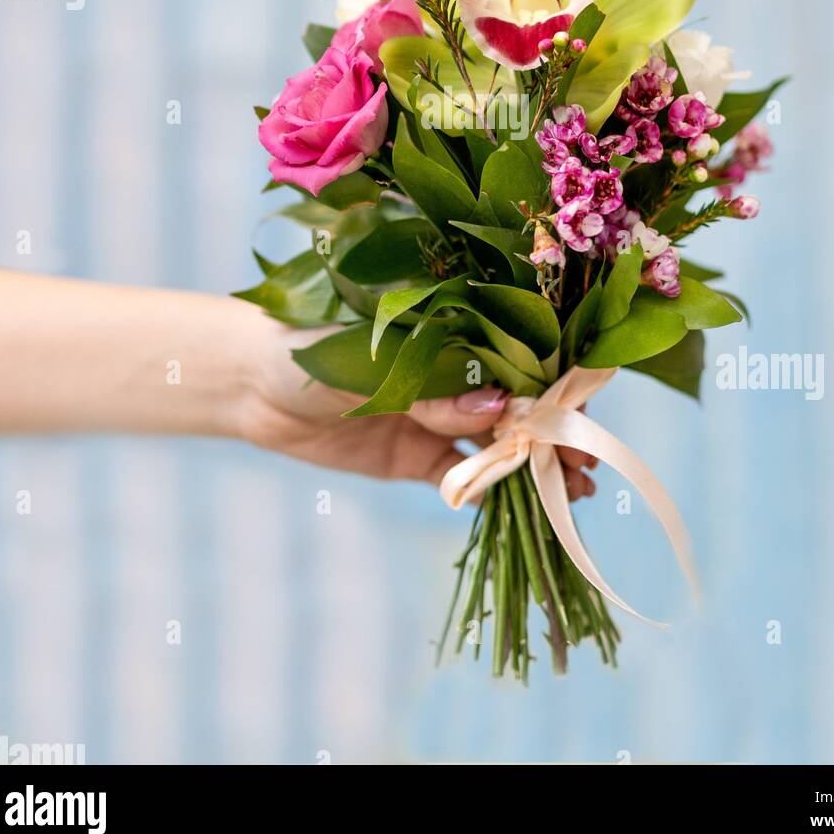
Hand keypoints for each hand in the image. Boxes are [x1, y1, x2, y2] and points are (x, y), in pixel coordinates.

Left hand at [239, 321, 597, 499]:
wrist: (247, 382)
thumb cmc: (309, 342)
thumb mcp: (376, 362)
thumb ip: (436, 388)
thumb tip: (504, 406)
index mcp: (451, 328)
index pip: (519, 352)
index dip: (554, 380)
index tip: (582, 407)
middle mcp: (453, 370)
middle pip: (520, 403)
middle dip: (554, 433)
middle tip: (586, 465)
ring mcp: (436, 414)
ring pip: (499, 443)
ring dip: (534, 467)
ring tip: (572, 493)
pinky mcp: (414, 455)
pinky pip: (462, 476)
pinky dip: (490, 491)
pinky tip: (520, 505)